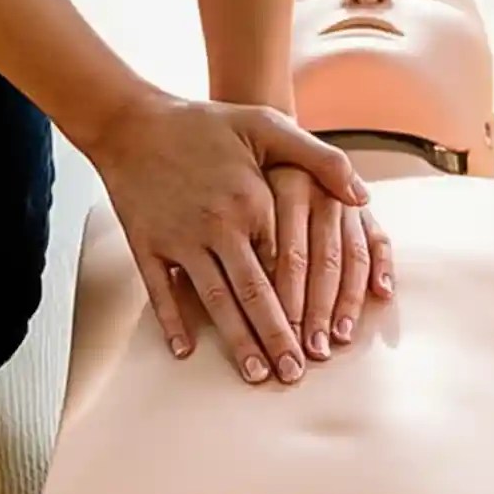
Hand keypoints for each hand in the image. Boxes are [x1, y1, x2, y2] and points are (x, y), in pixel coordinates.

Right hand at [83, 93, 368, 384]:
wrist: (131, 119)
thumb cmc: (204, 122)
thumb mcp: (267, 124)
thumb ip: (319, 158)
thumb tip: (362, 196)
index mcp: (254, 201)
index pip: (289, 264)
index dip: (308, 303)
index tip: (324, 335)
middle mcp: (220, 225)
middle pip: (256, 293)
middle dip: (278, 337)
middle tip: (294, 374)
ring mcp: (181, 238)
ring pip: (215, 300)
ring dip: (237, 340)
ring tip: (256, 373)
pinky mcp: (148, 244)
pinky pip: (162, 291)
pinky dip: (174, 322)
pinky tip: (186, 350)